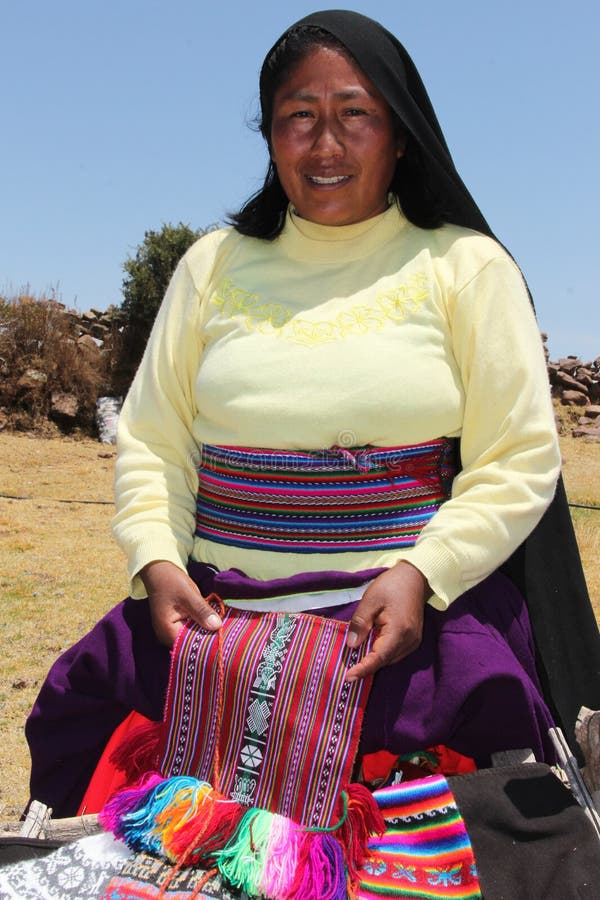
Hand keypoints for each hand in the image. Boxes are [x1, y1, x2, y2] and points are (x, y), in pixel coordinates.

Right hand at [140, 560, 221, 646]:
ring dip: (205, 630)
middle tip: (226, 632)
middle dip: (208, 637)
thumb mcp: (188, 594)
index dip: (206, 642)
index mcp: (166, 631)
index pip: (189, 645)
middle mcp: (166, 635)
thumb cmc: (170, 581)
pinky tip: (213, 621)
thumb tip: (217, 626)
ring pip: (192, 636)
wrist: (158, 571)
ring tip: (223, 627)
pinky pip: (191, 629)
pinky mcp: (176, 624)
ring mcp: (171, 630)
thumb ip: (201, 610)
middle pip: (191, 643)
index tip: (223, 637)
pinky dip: (201, 625)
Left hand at [345, 562, 428, 680]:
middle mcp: (409, 640)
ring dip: (374, 659)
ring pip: (390, 659)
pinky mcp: (414, 638)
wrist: (415, 577)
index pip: (379, 657)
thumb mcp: (370, 600)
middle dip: (366, 666)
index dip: (363, 669)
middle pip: (385, 661)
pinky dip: (382, 653)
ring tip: (356, 659)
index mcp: (399, 631)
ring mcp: (414, 641)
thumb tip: (351, 645)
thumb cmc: (392, 585)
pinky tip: (370, 648)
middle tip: (347, 668)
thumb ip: (360, 623)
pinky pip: (396, 652)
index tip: (348, 677)